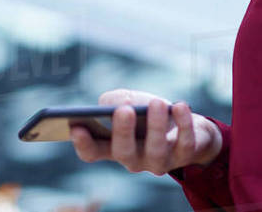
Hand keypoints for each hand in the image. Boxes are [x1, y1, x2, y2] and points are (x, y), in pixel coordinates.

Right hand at [70, 89, 222, 175]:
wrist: (184, 123)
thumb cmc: (147, 112)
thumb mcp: (127, 101)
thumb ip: (114, 100)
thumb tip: (116, 105)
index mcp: (112, 146)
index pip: (92, 152)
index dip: (83, 144)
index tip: (77, 127)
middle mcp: (133, 158)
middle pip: (123, 152)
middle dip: (123, 131)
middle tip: (124, 110)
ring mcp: (158, 161)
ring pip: (155, 150)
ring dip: (155, 125)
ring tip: (157, 103)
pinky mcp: (183, 156)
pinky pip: (184, 143)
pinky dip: (183, 124)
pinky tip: (179, 106)